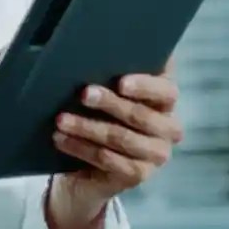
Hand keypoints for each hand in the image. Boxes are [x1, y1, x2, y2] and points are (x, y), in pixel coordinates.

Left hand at [51, 59, 183, 216]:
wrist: (88, 166)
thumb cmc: (100, 116)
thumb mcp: (107, 93)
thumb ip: (109, 75)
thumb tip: (88, 52)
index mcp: (165, 100)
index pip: (166, 90)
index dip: (145, 86)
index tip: (120, 82)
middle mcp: (168, 128)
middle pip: (140, 115)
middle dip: (109, 103)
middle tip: (83, 94)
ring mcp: (156, 155)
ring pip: (121, 138)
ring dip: (87, 127)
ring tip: (61, 120)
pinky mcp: (138, 175)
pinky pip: (108, 159)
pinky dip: (81, 148)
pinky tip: (61, 139)